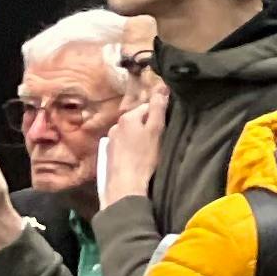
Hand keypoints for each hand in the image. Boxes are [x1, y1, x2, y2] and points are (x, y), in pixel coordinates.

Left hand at [97, 71, 166, 209]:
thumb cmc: (144, 158)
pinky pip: (124, 146)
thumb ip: (158, 109)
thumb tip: (161, 89)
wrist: (125, 186)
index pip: (147, 107)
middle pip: (137, 120)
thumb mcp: (156, 131)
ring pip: (130, 133)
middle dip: (148, 127)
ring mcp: (110, 141)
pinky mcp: (109, 155)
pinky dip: (131, 149)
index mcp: (127, 117)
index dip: (159, 115)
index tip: (167, 127)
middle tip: (159, 141)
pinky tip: (137, 160)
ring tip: (149, 152)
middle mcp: (116, 125)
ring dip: (138, 138)